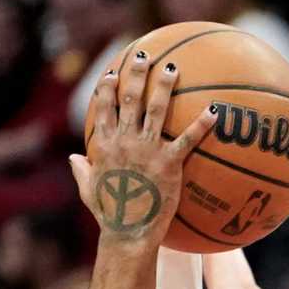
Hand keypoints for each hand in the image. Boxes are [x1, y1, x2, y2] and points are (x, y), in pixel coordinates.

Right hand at [72, 50, 217, 247]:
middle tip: (144, 55)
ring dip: (165, 86)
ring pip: (156, 109)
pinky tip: (214, 110)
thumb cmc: (109, 216)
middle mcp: (125, 141)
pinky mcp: (169, 163)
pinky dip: (202, 124)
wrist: (129, 233)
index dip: (108, 87)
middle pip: (131, 98)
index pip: (104, 107)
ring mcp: (147, 150)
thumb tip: (73, 157)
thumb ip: (82, 170)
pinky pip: (188, 139)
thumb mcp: (89, 190)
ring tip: (173, 68)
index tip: (113, 73)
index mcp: (105, 144)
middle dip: (137, 73)